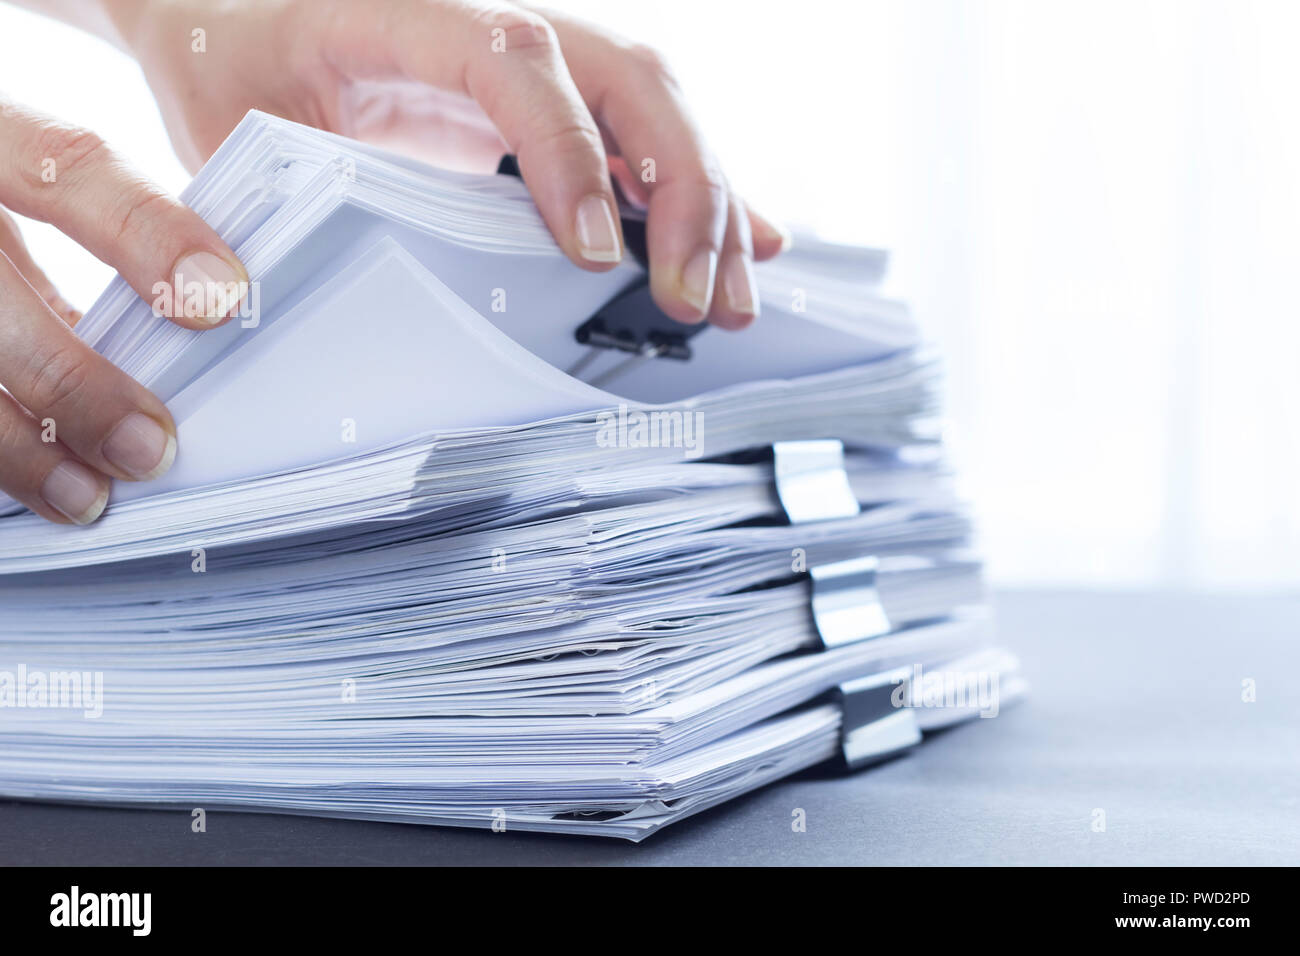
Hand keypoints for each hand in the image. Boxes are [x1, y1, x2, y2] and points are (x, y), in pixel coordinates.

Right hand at [0, 97, 246, 523]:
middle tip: (150, 448)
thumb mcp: (17, 168)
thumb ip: (98, 221)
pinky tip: (33, 489)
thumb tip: (206, 314)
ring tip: (88, 498)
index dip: (146, 233)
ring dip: (19, 449)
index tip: (221, 298)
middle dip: (73, 385)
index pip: (65, 163)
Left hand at [114, 0, 790, 328]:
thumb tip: (251, 296)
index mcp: (412, 16)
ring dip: (708, 204)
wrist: (238, 16)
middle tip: (690, 298)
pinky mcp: (555, 106)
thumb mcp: (229, 125)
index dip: (569, 151)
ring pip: (657, 107)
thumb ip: (255, 192)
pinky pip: (647, 138)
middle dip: (678, 190)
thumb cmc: (232, 65)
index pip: (517, 61)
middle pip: (626, 76)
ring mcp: (538, 63)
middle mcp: (497, 26)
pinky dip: (699, 196)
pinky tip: (749, 243)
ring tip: (730, 300)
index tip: (590, 252)